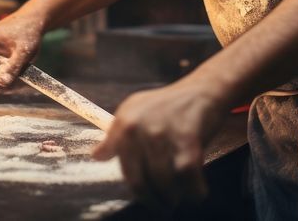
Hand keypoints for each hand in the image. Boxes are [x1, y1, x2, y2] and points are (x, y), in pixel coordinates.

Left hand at [92, 79, 226, 207]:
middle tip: (163, 207)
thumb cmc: (167, 105)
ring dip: (173, 198)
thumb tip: (96, 156)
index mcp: (124, 123)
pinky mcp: (188, 140)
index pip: (125, 171)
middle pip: (141, 182)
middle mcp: (139, 128)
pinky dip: (194, 192)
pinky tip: (196, 193)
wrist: (202, 90)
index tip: (147, 198)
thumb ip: (115, 136)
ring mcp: (162, 134)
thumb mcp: (134, 112)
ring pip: (164, 183)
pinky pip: (188, 178)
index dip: (138, 191)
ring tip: (178, 199)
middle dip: (154, 201)